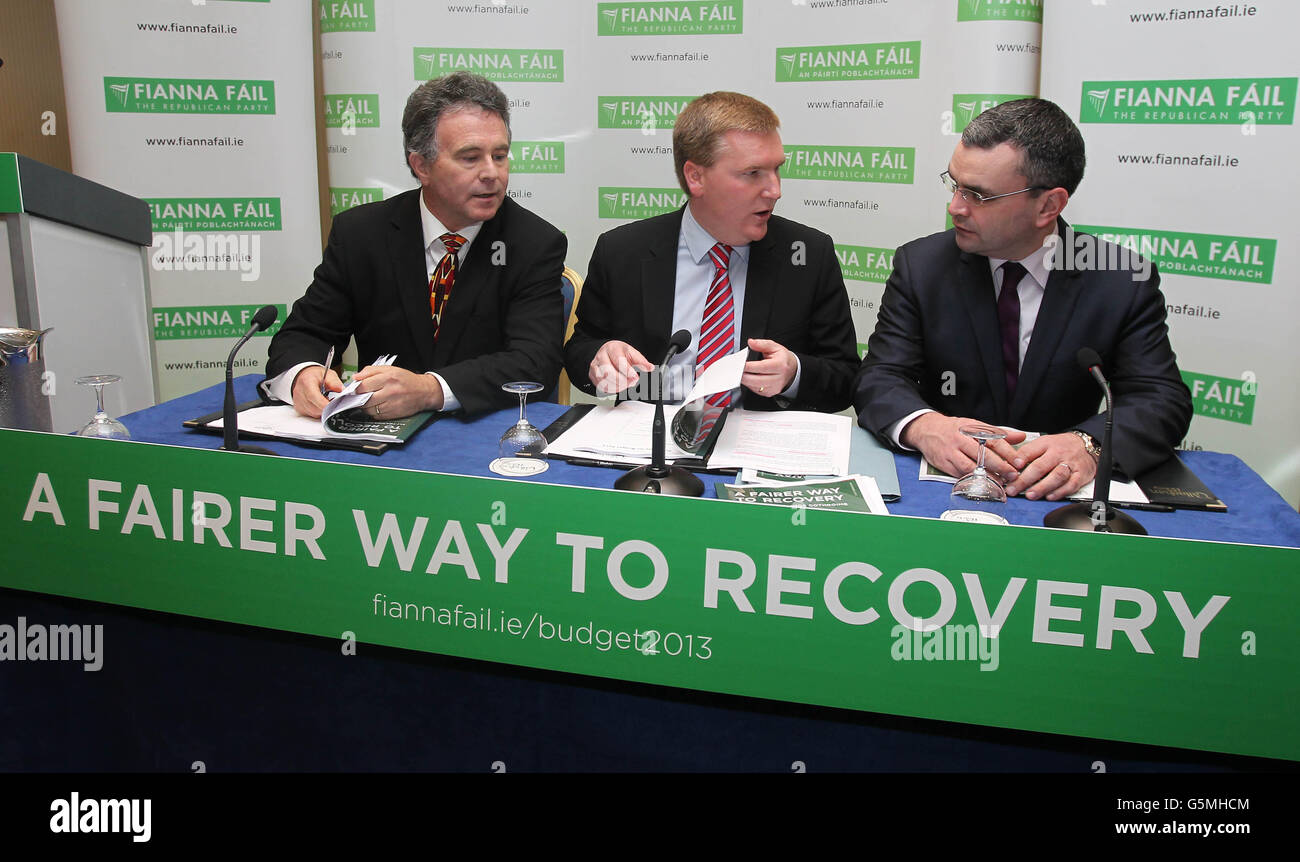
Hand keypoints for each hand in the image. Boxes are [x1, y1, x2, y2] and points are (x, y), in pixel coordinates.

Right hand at [290, 365, 342, 418]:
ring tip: (326, 399)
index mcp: (307, 382)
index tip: (334, 406)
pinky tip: (319, 403)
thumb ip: (334, 382)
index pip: (314, 396)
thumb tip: (340, 389)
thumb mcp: (328, 374)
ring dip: (322, 409)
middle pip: (315, 407)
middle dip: (327, 407)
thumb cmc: (316, 376)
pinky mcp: (299, 409)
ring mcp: (298, 402)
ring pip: (314, 413)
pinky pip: (311, 414)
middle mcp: (299, 393)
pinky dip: (318, 411)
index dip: (324, 404)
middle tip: (332, 400)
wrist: (304, 377)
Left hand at [353, 365, 442, 417]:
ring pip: (369, 409)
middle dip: (359, 399)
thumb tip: (355, 378)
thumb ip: (370, 371)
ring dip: (365, 407)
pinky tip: (377, 406)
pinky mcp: (394, 414)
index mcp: (388, 377)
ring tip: (368, 401)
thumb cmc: (406, 379)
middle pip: (365, 399)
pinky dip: (373, 412)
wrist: (424, 392)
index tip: (354, 389)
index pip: (364, 386)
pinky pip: (376, 416)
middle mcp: (391, 391)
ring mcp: (393, 404)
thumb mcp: (389, 369)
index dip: (355, 388)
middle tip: (359, 396)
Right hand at [589, 340, 650, 394]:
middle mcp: (601, 356)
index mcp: (612, 348)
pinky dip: (611, 390)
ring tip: (626, 385)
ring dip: (617, 386)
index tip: (635, 377)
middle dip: (622, 381)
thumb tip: (650, 367)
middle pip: (608, 372)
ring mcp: (595, 366)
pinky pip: (600, 386)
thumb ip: (641, 362)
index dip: (627, 371)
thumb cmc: (620, 353)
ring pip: (603, 381)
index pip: (618, 360)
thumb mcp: (633, 354)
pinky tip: (618, 387)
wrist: (608, 352)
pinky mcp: (592, 375)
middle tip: (631, 382)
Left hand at [741, 338, 797, 396]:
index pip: (760, 367)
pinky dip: (749, 384)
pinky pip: (755, 390)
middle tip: (734, 370)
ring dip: (745, 381)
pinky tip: (747, 378)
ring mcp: (774, 387)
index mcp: (780, 365)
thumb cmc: (782, 359)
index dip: (747, 366)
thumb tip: (751, 342)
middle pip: (755, 380)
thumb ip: (762, 344)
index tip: (738, 364)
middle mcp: (778, 378)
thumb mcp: (775, 347)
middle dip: (742, 375)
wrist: (793, 371)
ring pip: (754, 387)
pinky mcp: (769, 393)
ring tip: (739, 373)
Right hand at [901, 413, 1024, 481]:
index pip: (993, 440)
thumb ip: (999, 433)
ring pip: (970, 467)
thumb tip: (1021, 436)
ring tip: (1000, 482)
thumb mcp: (975, 425)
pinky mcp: (943, 464)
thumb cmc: (954, 429)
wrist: (926, 430)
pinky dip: (972, 479)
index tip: (1019, 462)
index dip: (1008, 452)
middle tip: (1013, 475)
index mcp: (971, 428)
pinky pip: (959, 474)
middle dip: (1000, 466)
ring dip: (986, 476)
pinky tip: (983, 483)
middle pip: (982, 454)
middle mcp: (960, 440)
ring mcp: (950, 452)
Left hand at [1005, 432, 1096, 500]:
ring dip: (1042, 487)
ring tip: (1030, 495)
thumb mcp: (1043, 443)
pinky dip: (1060, 492)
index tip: (1008, 469)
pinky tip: (1050, 496)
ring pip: (1056, 476)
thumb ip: (1027, 453)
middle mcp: (1058, 453)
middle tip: (1013, 489)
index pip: (1029, 451)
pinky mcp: (1081, 475)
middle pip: (1040, 466)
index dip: (1018, 460)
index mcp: (1046, 444)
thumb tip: (1008, 465)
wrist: (1087, 444)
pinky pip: (1071, 484)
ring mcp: (1070, 464)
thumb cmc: (1061, 446)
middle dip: (1025, 480)